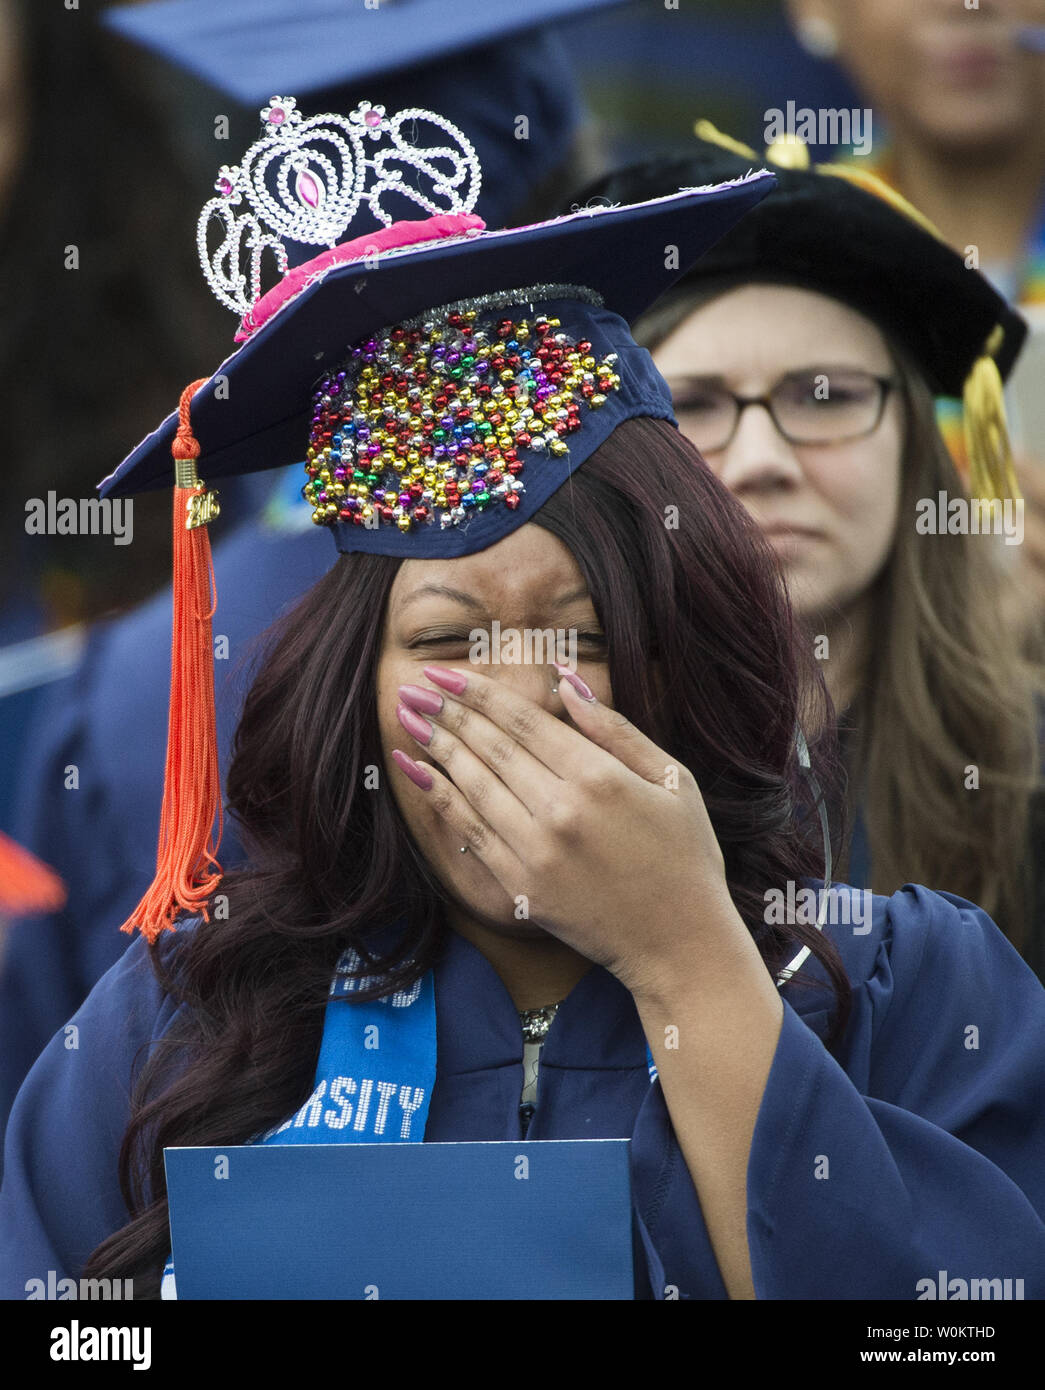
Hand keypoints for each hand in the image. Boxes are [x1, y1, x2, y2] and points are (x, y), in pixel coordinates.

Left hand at [391, 663, 747, 996]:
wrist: (681, 943)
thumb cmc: (685, 856)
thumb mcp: (670, 779)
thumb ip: (615, 729)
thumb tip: (564, 681)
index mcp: (600, 778)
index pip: (523, 722)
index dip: (478, 694)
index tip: (444, 672)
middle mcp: (560, 812)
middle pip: (491, 748)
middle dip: (446, 712)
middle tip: (412, 685)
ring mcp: (537, 853)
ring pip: (474, 786)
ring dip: (436, 748)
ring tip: (407, 718)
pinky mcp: (522, 887)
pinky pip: (472, 834)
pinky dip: (442, 800)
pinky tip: (419, 774)